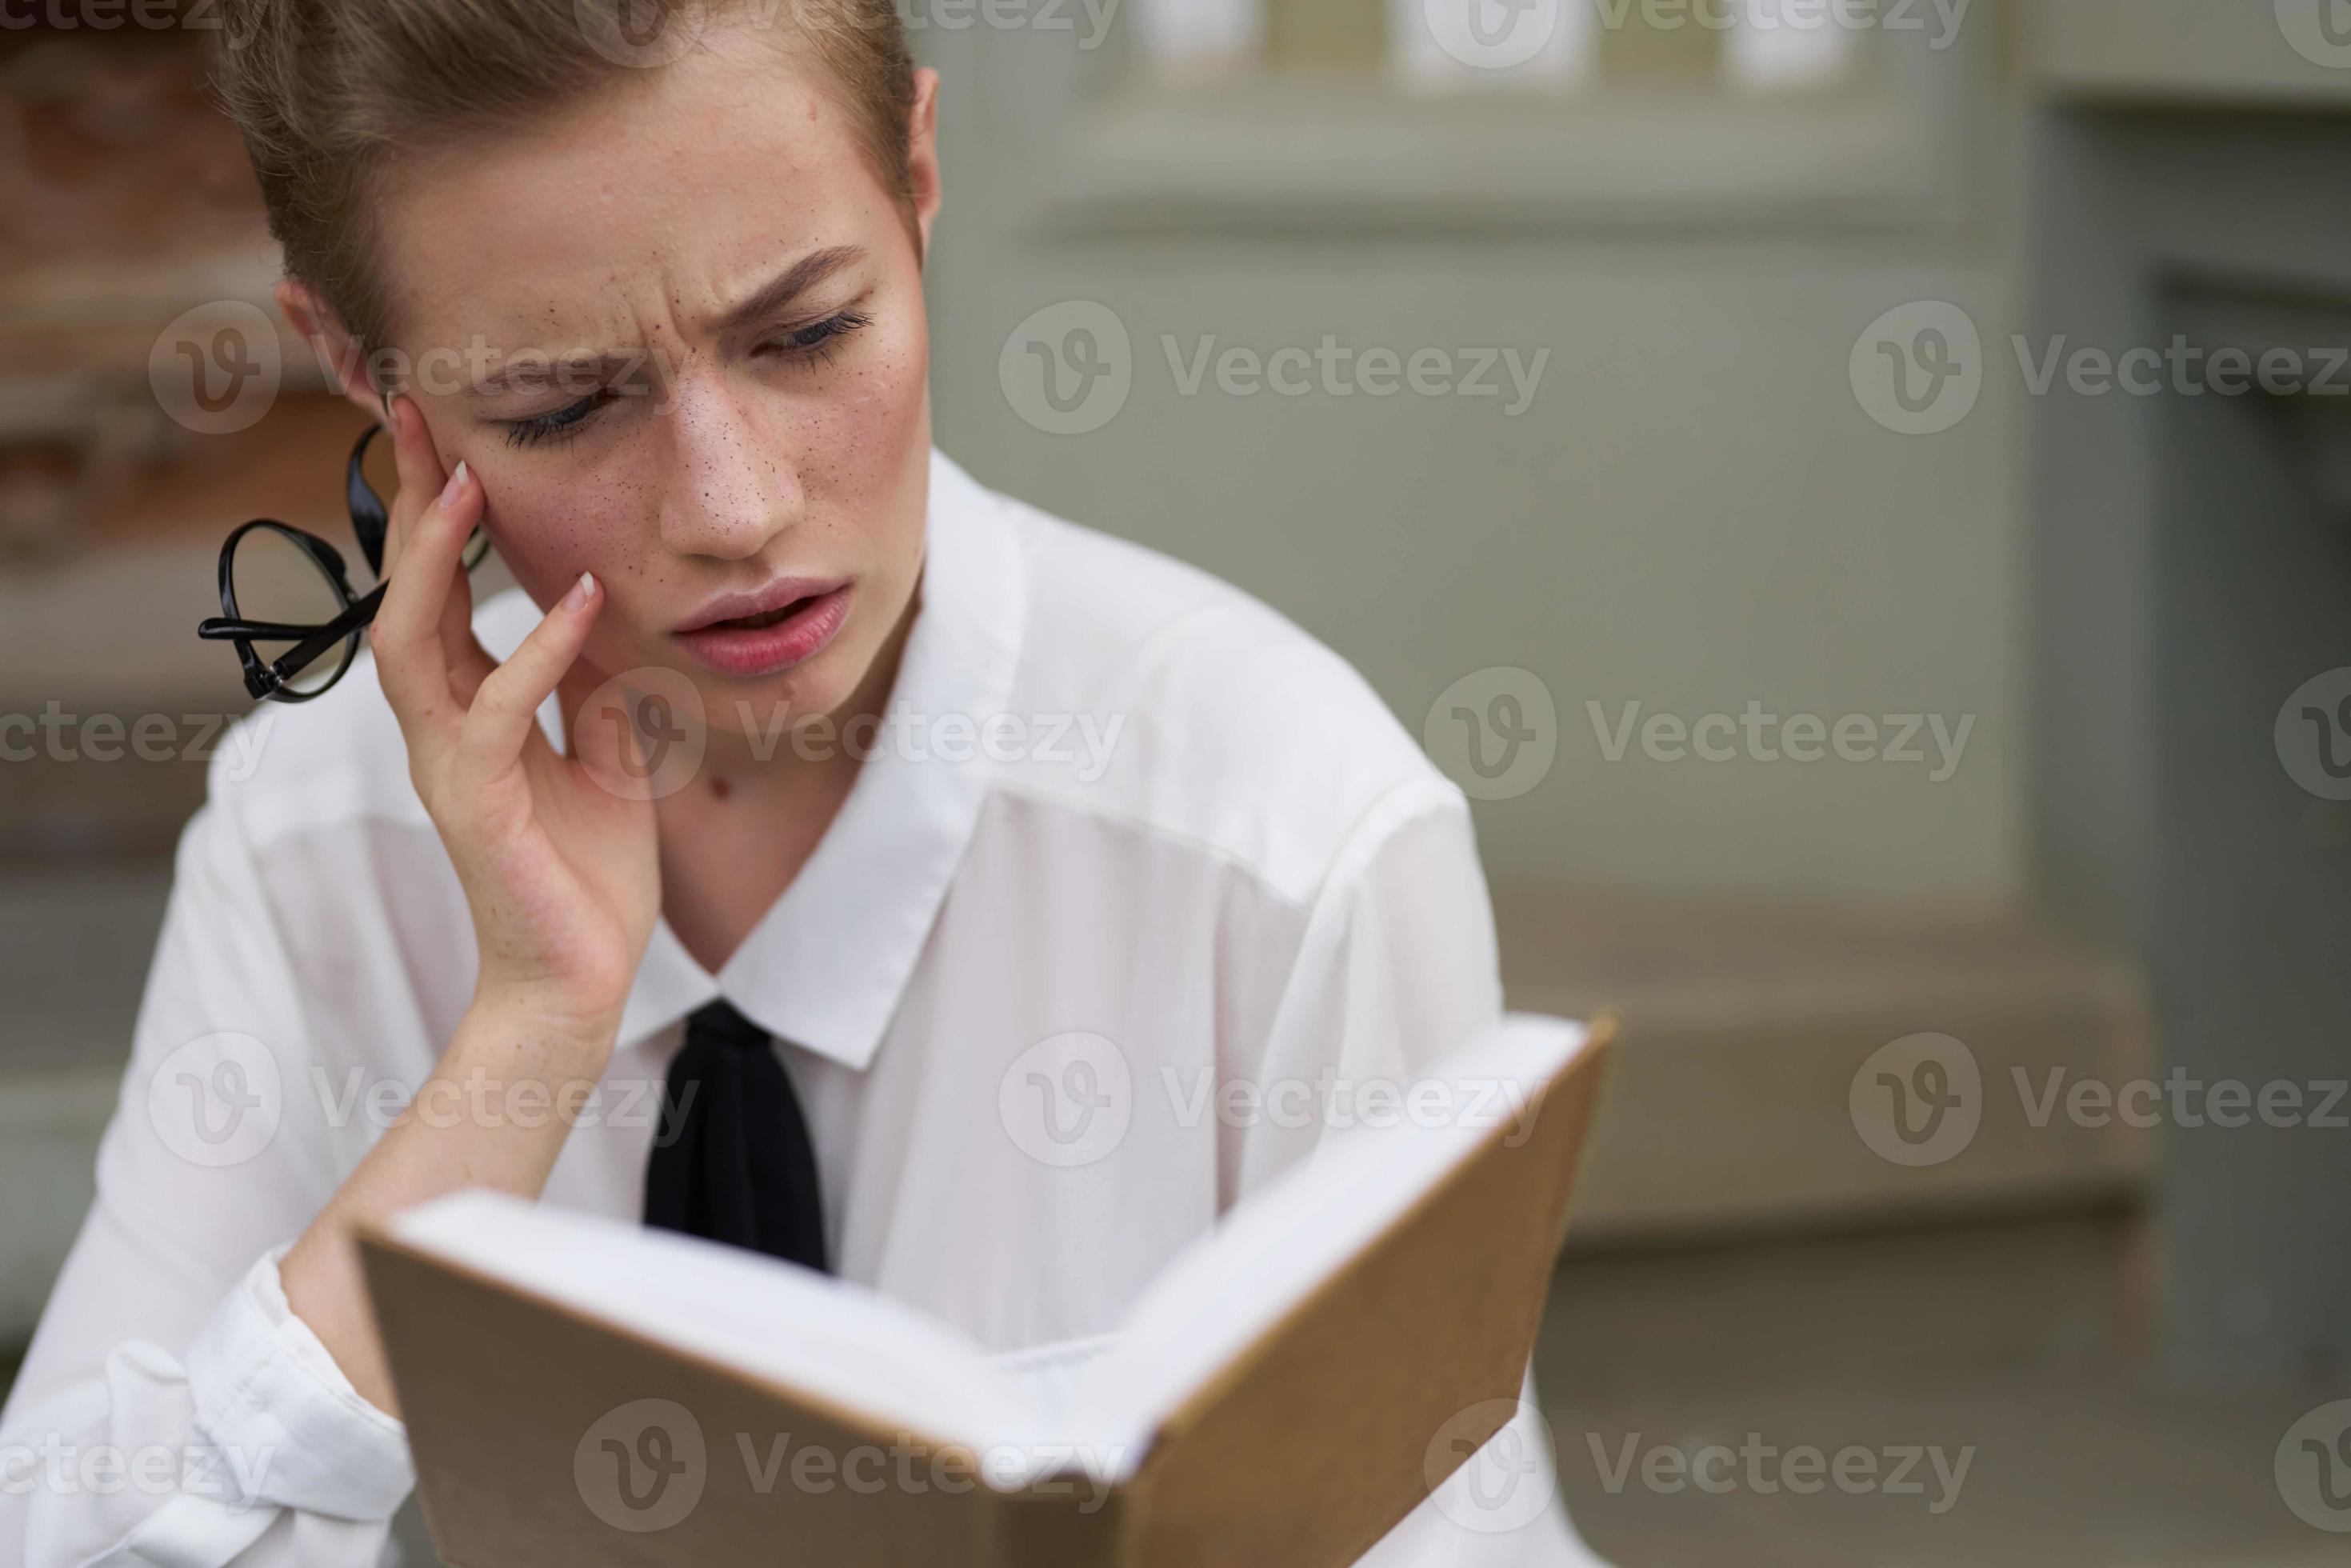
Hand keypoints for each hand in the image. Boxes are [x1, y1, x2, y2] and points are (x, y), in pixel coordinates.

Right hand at [370, 396, 659, 1040]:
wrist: (580, 978)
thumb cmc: (587, 876)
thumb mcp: (610, 758)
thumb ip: (594, 690)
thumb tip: (606, 621)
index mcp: (469, 709)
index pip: (439, 591)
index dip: (438, 511)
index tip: (447, 429)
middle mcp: (441, 726)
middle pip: (402, 592)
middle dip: (409, 503)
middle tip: (416, 411)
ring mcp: (448, 763)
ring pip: (412, 641)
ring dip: (437, 560)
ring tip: (471, 483)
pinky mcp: (476, 804)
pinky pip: (495, 712)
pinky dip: (537, 650)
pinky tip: (582, 599)